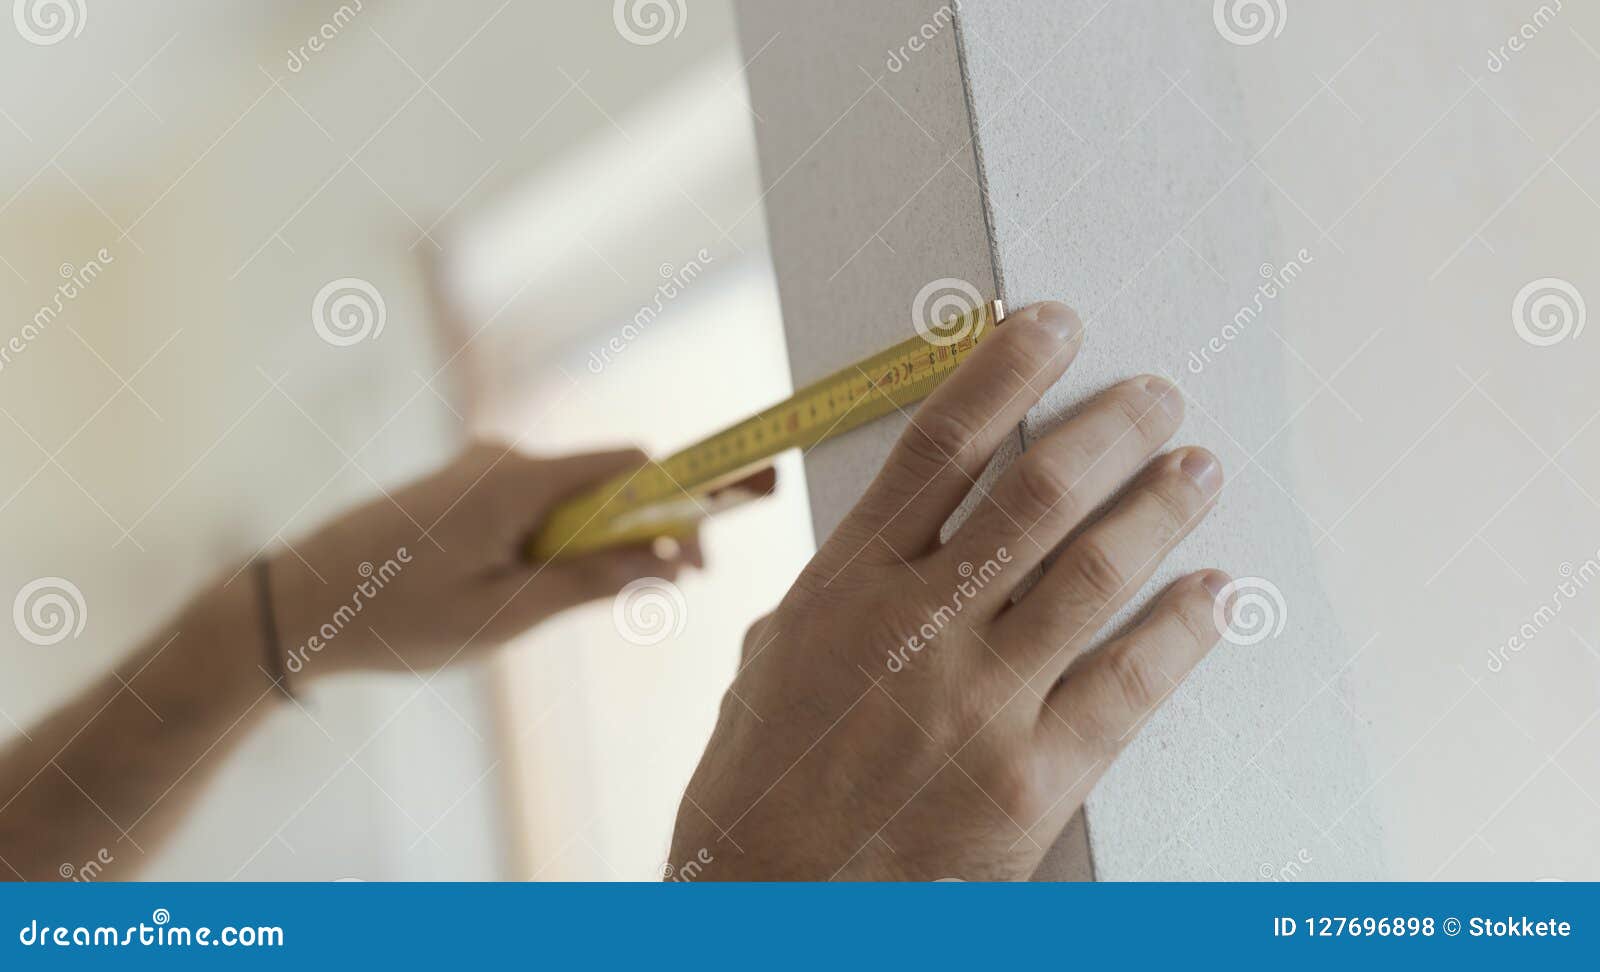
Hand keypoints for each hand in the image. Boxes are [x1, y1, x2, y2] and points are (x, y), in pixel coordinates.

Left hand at [269, 443, 699, 684]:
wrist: (295, 605)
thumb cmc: (396, 617)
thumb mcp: (505, 616)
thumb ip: (591, 584)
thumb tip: (670, 565)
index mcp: (517, 480)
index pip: (632, 464)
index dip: (679, 504)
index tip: (697, 561)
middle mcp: (502, 458)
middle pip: (604, 482)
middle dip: (638, 536)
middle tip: (649, 599)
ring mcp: (478, 469)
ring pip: (568, 500)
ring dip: (588, 547)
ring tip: (557, 609)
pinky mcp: (460, 488)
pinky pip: (532, 506)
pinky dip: (551, 543)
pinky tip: (520, 593)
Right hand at [669, 301, 1228, 880]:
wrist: (772, 911)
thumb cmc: (760, 784)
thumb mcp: (771, 662)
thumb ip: (837, 591)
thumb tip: (890, 538)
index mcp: (844, 584)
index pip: (937, 445)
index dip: (1003, 371)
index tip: (1053, 325)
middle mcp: (914, 627)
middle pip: (1035, 493)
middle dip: (1109, 428)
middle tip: (1157, 397)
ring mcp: (977, 702)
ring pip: (1090, 573)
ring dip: (1157, 510)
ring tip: (1197, 470)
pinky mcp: (1032, 779)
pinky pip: (1127, 687)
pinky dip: (1180, 632)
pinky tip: (1213, 595)